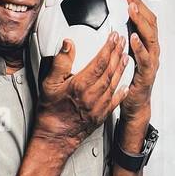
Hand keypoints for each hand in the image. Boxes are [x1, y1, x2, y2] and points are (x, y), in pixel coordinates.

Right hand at [32, 34, 129, 153]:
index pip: (99, 62)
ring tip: (125, 57)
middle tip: (122, 42)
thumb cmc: (50, 113)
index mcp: (80, 86)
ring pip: (114, 83)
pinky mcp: (102, 116)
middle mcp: (92, 96)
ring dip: (121, 69)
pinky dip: (121, 92)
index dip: (108, 48)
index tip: (113, 38)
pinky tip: (125, 85)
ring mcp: (99, 106)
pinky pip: (115, 101)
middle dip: (117, 54)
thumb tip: (68, 45)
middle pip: (109, 70)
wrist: (54, 138)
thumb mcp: (48, 84)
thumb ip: (60, 63)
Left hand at [119, 0, 159, 122]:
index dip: (137, 2)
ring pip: (150, 37)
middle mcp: (152, 49)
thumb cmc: (129, 78)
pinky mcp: (147, 73)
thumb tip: (108, 22)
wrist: (135, 103)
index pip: (144, 17)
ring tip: (131, 10)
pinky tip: (133, 38)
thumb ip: (121, 38)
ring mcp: (152, 60)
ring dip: (140, 22)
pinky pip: (145, 58)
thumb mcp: (124, 54)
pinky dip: (140, 47)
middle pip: (150, 22)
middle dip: (140, 7)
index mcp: (146, 43)